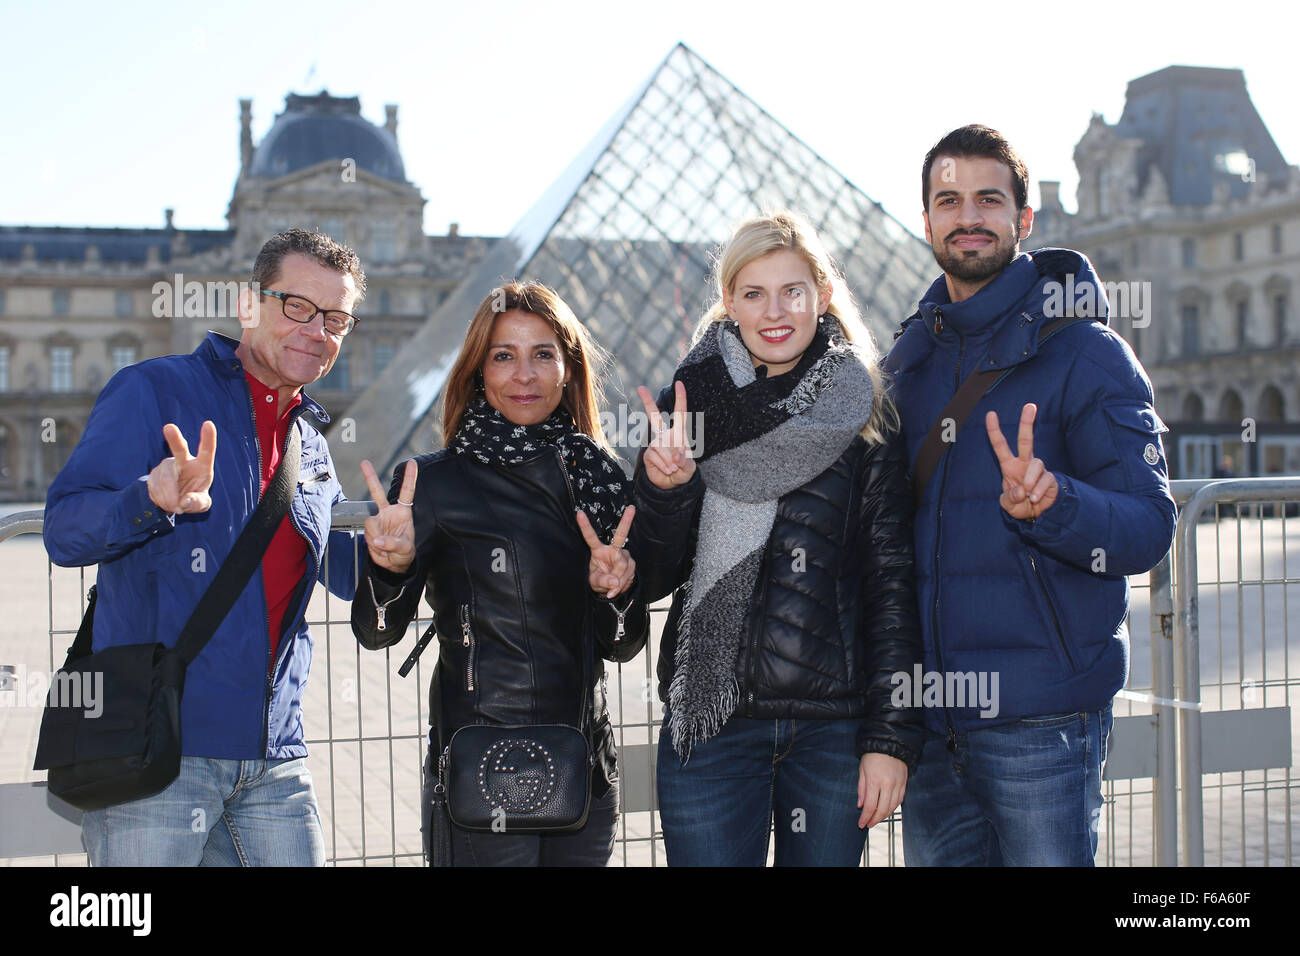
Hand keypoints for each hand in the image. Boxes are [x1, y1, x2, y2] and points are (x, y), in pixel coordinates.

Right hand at [147, 421, 216, 514]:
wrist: (176, 502)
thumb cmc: (194, 498)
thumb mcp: (202, 504)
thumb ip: (197, 503)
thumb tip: (184, 501)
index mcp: (202, 465)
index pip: (206, 451)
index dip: (208, 438)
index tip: (209, 424)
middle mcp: (184, 461)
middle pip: (179, 450)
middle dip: (174, 438)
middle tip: (169, 427)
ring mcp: (167, 465)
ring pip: (165, 479)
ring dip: (169, 498)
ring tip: (175, 507)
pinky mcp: (154, 473)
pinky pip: (154, 486)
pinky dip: (161, 499)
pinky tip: (166, 502)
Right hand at [361, 459, 417, 574]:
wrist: (393, 564)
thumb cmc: (404, 553)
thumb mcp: (405, 549)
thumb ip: (393, 543)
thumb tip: (378, 539)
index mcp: (403, 512)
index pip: (407, 493)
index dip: (410, 478)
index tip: (412, 463)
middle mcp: (388, 513)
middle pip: (377, 493)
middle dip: (370, 477)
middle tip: (364, 462)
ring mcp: (377, 520)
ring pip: (370, 522)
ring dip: (377, 536)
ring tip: (385, 546)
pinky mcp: (369, 530)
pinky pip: (367, 534)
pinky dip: (373, 543)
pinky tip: (380, 547)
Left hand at [576, 505, 635, 598]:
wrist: (611, 589)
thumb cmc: (600, 580)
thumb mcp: (596, 582)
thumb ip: (603, 581)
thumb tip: (615, 581)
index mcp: (598, 550)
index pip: (591, 537)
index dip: (585, 526)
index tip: (579, 513)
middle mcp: (613, 549)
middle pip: (620, 534)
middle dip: (627, 520)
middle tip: (631, 508)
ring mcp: (624, 555)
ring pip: (622, 566)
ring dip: (617, 581)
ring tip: (612, 589)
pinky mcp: (631, 563)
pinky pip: (628, 574)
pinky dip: (623, 584)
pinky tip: (618, 587)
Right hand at [637, 381, 695, 489]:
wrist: (671, 485)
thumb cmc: (683, 472)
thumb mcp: (690, 468)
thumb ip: (685, 461)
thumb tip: (675, 456)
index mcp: (678, 433)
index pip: (680, 413)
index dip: (681, 398)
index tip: (679, 383)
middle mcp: (665, 435)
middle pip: (654, 416)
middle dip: (647, 402)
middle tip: (640, 388)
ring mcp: (655, 444)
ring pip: (660, 446)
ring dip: (669, 460)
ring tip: (674, 469)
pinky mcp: (649, 454)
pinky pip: (655, 456)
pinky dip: (663, 465)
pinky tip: (667, 470)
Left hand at [857, 752, 907, 828]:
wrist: (890, 743)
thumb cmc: (872, 755)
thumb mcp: (862, 769)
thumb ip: (861, 788)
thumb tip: (860, 805)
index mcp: (874, 781)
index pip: (870, 806)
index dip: (865, 818)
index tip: (861, 824)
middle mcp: (888, 784)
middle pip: (882, 809)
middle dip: (875, 820)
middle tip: (869, 824)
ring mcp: (898, 784)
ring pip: (892, 807)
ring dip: (884, 815)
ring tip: (877, 818)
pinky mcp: (904, 783)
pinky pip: (900, 800)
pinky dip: (893, 807)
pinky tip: (887, 809)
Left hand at [986, 403, 1058, 519]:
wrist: (1037, 515)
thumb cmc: (1019, 504)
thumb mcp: (1007, 504)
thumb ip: (1009, 498)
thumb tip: (1021, 490)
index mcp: (1009, 465)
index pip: (1000, 445)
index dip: (994, 431)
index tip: (991, 414)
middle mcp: (1024, 463)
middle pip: (1026, 440)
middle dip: (1027, 422)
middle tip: (1030, 406)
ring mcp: (1038, 469)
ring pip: (1036, 464)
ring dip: (1030, 479)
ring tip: (1028, 494)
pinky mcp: (1050, 478)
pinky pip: (1045, 479)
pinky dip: (1038, 491)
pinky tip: (1035, 498)